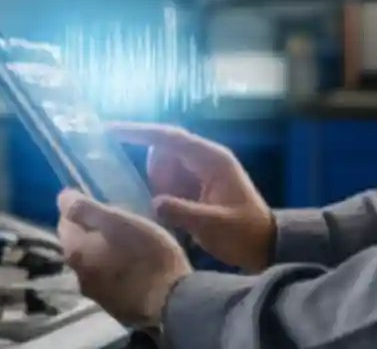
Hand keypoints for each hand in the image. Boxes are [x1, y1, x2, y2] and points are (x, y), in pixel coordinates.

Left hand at [57, 190, 191, 327]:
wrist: (169, 304)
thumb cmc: (145, 255)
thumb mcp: (117, 222)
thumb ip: (86, 209)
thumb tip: (61, 197)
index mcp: (75, 251)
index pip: (65, 221)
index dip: (81, 209)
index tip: (102, 202)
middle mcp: (78, 275)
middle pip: (79, 244)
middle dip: (92, 230)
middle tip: (118, 219)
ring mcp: (96, 294)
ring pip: (93, 263)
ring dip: (104, 251)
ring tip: (128, 240)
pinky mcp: (114, 306)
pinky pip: (108, 280)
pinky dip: (115, 268)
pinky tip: (134, 265)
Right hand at [111, 122, 274, 272]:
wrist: (265, 246)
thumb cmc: (244, 233)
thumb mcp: (214, 225)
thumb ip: (183, 212)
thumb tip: (154, 202)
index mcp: (212, 159)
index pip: (169, 137)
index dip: (139, 132)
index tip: (110, 129)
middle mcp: (204, 159)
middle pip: (164, 150)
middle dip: (155, 172)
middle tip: (164, 201)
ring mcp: (200, 171)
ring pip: (164, 167)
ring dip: (160, 186)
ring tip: (176, 212)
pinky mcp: (196, 185)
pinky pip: (170, 181)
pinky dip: (165, 194)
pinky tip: (173, 213)